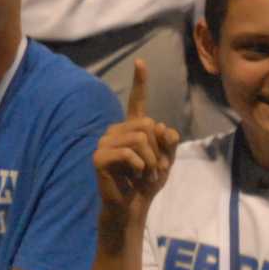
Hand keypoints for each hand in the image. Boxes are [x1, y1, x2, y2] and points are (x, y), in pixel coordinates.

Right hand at [94, 60, 179, 237]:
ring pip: (139, 137)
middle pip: (146, 124)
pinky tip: (133, 176)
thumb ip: (168, 141)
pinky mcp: (99, 157)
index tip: (140, 62)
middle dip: (157, 148)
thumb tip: (159, 126)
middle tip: (154, 167)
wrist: (133, 207)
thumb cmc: (147, 183)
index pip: (137, 102)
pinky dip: (139, 166)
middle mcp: (116, 131)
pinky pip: (129, 152)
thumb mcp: (167, 160)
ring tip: (145, 173)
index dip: (140, 82)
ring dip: (151, 159)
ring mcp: (105, 143)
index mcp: (132, 129)